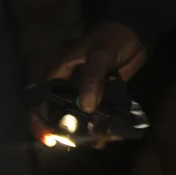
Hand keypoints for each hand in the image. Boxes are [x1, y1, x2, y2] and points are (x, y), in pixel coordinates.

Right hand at [42, 21, 147, 139]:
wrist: (136, 31)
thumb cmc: (113, 37)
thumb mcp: (100, 55)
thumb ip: (93, 80)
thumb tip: (86, 108)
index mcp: (59, 72)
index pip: (40, 100)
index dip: (39, 121)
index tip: (49, 140)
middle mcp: (68, 84)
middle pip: (59, 113)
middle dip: (68, 131)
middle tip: (83, 142)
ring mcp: (85, 90)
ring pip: (80, 116)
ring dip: (88, 130)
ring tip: (100, 141)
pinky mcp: (102, 94)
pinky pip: (98, 113)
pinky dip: (103, 123)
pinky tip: (112, 134)